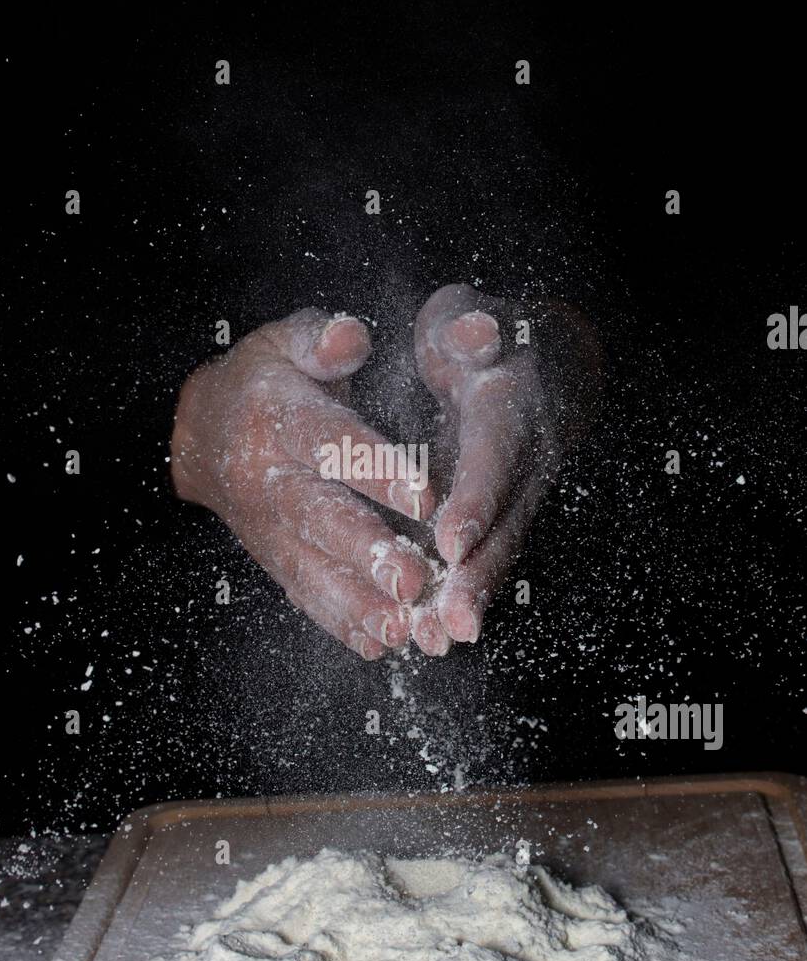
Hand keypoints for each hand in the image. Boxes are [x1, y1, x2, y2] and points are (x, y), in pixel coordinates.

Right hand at [170, 309, 435, 658]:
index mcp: (277, 417)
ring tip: (403, 629)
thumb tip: (349, 337)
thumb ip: (321, 339)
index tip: (425, 494)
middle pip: (320, 517)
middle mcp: (267, 478)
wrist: (204, 428)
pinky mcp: (273, 558)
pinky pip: (305, 594)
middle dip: (367, 552)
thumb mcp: (287, 340)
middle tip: (414, 580)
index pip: (330, 443)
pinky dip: (340, 623)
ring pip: (313, 568)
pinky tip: (379, 645)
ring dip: (358, 603)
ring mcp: (267, 527)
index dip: (376, 468)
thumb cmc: (266, 378)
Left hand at [410, 283, 602, 654]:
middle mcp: (525, 458)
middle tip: (451, 622)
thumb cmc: (475, 336)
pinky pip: (485, 558)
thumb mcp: (466, 318)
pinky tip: (432, 635)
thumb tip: (477, 330)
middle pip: (505, 522)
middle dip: (477, 575)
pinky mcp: (503, 515)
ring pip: (498, 550)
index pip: (494, 456)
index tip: (450, 541)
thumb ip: (468, 327)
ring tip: (440, 642)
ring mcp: (519, 493)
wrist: (529, 360)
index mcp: (511, 407)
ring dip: (472, 598)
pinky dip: (463, 596)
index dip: (475, 499)